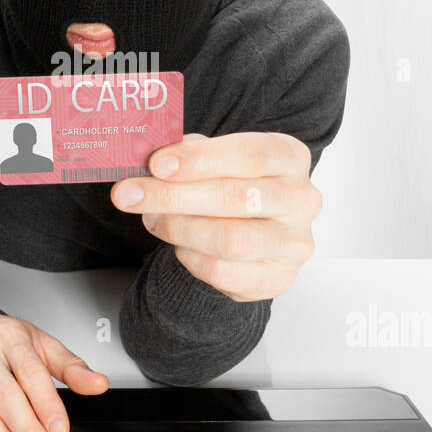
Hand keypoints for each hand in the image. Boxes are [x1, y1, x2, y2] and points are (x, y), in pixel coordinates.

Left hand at [110, 131, 321, 301]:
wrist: (249, 230)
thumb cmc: (230, 185)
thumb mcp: (213, 159)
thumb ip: (189, 155)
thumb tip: (150, 159)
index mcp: (290, 157)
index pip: (249, 154)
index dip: (200, 159)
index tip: (157, 164)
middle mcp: (302, 199)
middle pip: (235, 198)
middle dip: (174, 196)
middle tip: (130, 194)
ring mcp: (295, 242)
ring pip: (230, 239)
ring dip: (180, 228)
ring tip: (153, 218)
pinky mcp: (279, 278)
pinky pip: (223, 271)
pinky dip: (190, 257)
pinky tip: (179, 243)